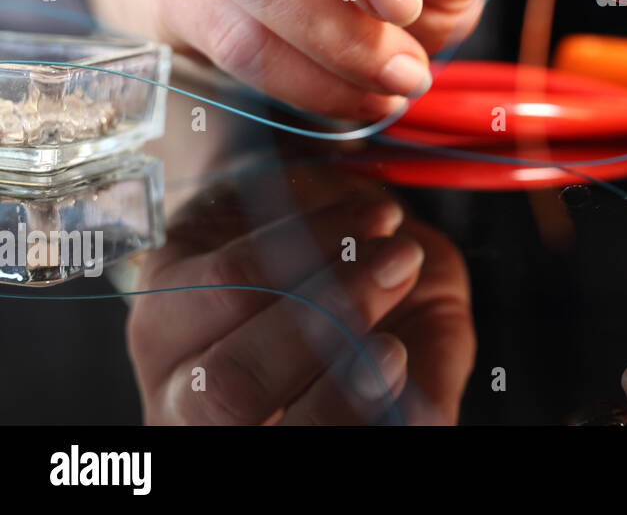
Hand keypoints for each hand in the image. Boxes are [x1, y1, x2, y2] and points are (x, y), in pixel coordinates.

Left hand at [128, 178, 473, 424]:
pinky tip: (370, 219)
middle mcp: (191, 418)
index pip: (284, 444)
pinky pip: (230, 257)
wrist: (332, 225)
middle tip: (398, 275)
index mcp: (261, 441)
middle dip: (326, 328)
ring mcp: (161, 350)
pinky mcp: (160, 281)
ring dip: (330, 267)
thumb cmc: (382, 305)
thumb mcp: (424, 343)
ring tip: (396, 245)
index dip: (333, 410)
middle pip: (232, 392)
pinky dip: (315, 231)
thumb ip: (428, 381)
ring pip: (228, 312)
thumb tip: (429, 420)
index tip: (395, 355)